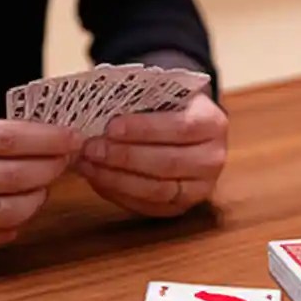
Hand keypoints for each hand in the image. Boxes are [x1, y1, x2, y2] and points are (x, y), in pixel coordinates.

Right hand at [0, 114, 81, 250]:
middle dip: (51, 168)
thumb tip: (38, 136)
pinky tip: (20, 208)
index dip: (46, 140)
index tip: (70, 138)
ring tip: (44, 185)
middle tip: (65, 161)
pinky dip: (18, 222)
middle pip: (15, 176)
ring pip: (12, 211)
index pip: (6, 139)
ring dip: (39, 198)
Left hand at [76, 94, 227, 217]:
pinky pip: (148, 206)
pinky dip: (118, 193)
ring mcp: (200, 188)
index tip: (111, 127)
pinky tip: (97, 178)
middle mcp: (212, 159)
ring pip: (157, 190)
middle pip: (168, 163)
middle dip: (124, 157)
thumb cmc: (165, 108)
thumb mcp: (160, 94)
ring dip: (116, 178)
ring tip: (88, 164)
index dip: (145, 129)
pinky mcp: (181, 207)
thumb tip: (95, 114)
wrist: (184, 129)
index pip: (181, 128)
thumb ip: (137, 101)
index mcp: (212, 123)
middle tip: (91, 148)